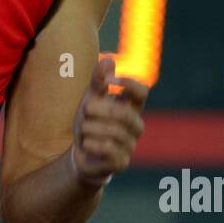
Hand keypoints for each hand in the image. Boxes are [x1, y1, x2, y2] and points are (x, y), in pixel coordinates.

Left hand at [70, 54, 147, 188]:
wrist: (82, 154)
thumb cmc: (91, 122)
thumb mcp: (90, 99)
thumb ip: (98, 81)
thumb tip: (109, 60)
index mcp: (131, 107)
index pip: (142, 91)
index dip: (128, 83)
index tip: (109, 81)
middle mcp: (136, 125)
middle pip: (124, 113)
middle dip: (100, 109)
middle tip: (85, 108)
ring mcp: (130, 144)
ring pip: (114, 132)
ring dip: (91, 127)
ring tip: (84, 129)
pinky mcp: (122, 162)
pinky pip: (108, 149)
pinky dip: (92, 143)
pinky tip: (87, 143)